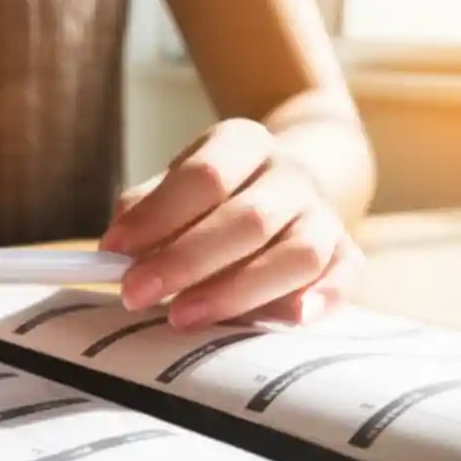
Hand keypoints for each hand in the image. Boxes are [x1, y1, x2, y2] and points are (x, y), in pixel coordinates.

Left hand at [100, 118, 364, 328]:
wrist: (288, 184)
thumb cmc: (214, 197)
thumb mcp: (176, 186)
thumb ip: (147, 212)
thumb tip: (118, 251)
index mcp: (244, 143)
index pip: (204, 176)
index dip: (157, 215)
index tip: (114, 249)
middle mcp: (290, 174)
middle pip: (247, 219)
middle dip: (185, 261)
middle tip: (136, 294)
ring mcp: (324, 214)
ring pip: (297, 253)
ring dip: (238, 290)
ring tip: (184, 317)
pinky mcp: (347, 252)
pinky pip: (346, 275)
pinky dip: (325, 297)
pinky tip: (295, 318)